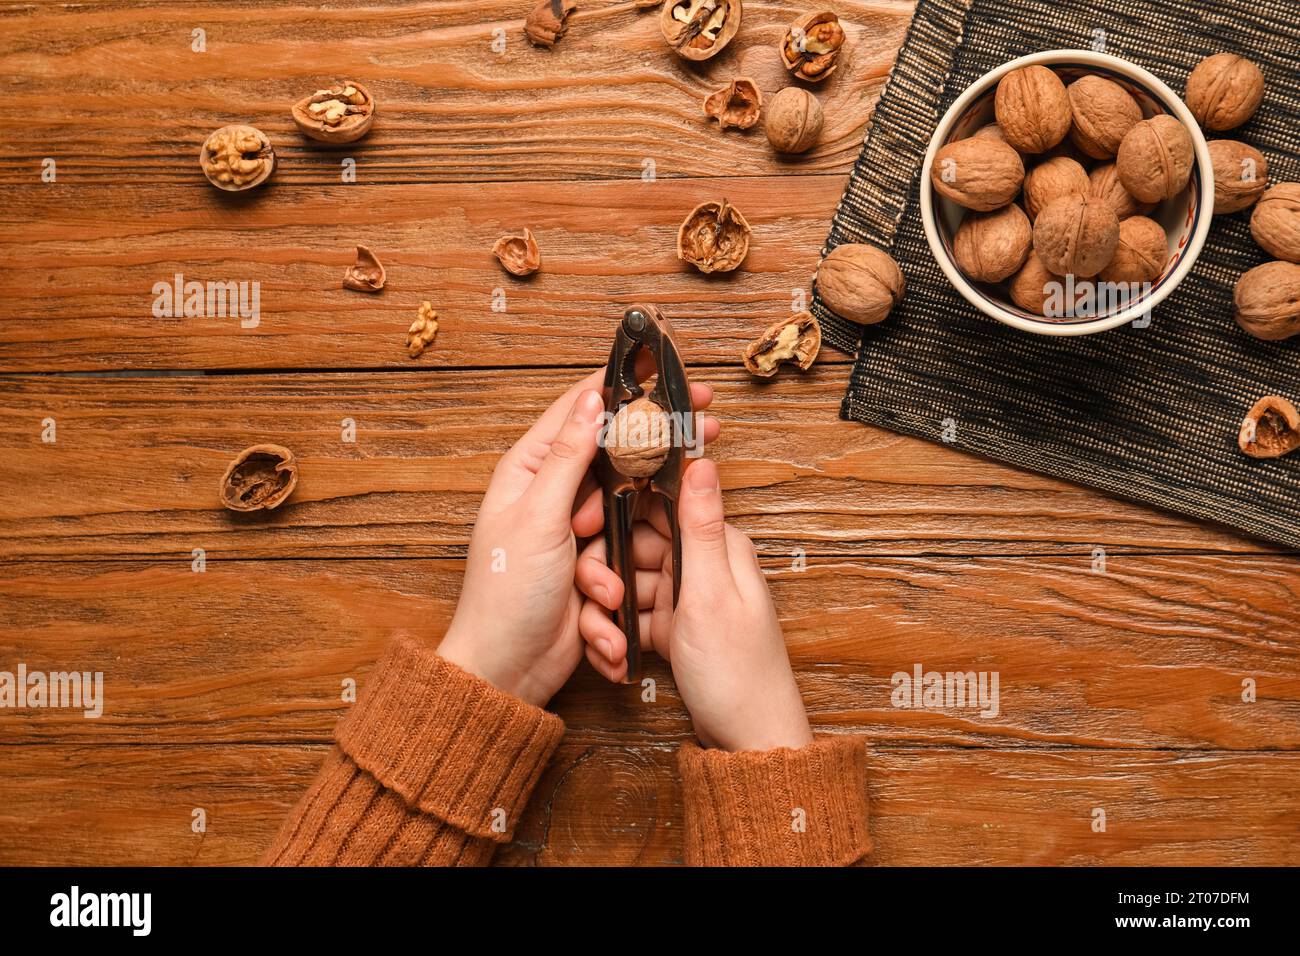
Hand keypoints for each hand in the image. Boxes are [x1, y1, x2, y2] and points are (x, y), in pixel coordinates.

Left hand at [437, 366, 718, 707]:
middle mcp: (553, 493)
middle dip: (656, 454)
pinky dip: (621, 583)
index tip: (670, 373)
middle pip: (616, 454)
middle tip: (706, 427)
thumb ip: (567, 458)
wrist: (505, 669)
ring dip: (629, 543)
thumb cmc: (504, 594)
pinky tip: (607, 610)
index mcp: (529, 470)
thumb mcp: (537, 518)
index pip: (582, 410)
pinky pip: (626, 555)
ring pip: (629, 509)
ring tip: (610, 582)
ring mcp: (576, 529)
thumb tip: (592, 400)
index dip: (627, 387)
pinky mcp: (595, 564)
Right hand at [575, 458, 812, 751]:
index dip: (618, 513)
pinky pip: (634, 618)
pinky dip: (621, 636)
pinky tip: (616, 658)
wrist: (748, 739)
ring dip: (610, 613)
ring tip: (610, 645)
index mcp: (718, 545)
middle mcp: (702, 565)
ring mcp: (687, 598)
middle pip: (634, 547)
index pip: (658, 506)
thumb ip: (700, 526)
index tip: (586, 528)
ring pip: (628, 585)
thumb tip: (701, 460)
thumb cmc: (737, 671)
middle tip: (598, 601)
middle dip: (607, 575)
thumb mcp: (711, 593)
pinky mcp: (674, 627)